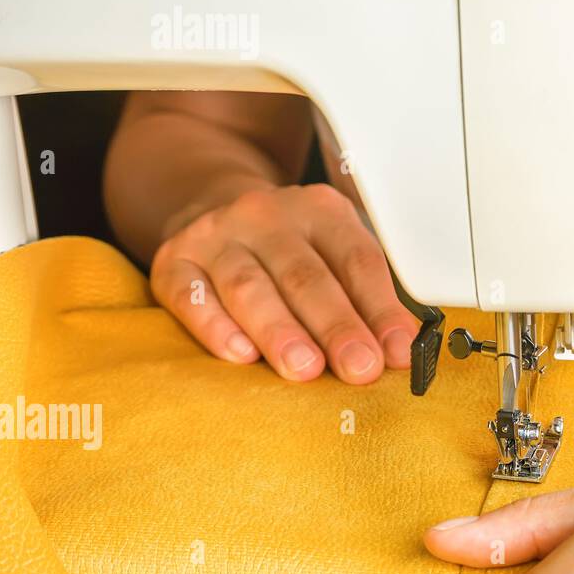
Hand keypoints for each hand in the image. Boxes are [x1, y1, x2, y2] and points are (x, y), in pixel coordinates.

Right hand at [150, 183, 418, 383]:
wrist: (212, 203)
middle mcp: (266, 215)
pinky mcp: (172, 260)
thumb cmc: (288, 246)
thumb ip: (366, 297)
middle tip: (360, 367)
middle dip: (337, 326)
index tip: (399, 351)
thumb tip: (401, 351)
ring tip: (305, 369)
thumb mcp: (333, 251)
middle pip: (306, 275)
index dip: (381, 308)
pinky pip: (190, 295)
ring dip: (280, 331)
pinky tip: (241, 356)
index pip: (357, 260)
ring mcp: (215, 235)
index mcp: (320, 210)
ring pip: (249, 286)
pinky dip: (216, 327)